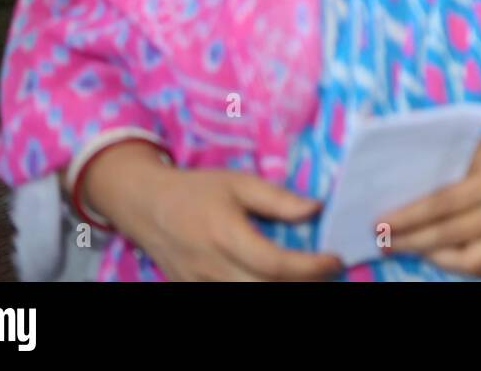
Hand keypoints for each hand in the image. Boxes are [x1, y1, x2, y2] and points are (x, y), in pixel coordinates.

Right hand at [94, 153, 341, 280]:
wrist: (144, 205)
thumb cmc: (196, 190)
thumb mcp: (239, 183)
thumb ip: (279, 199)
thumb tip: (316, 209)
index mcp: (225, 234)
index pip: (275, 264)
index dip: (311, 267)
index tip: (335, 259)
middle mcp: (212, 266)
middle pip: (266, 289)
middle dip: (304, 284)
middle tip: (328, 271)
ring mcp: (200, 284)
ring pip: (249, 297)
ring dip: (284, 289)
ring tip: (306, 275)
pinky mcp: (193, 291)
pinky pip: (231, 296)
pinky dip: (259, 289)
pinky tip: (277, 279)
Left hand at [381, 111, 480, 277]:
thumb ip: (450, 169)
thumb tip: (407, 194)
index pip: (445, 203)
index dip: (410, 217)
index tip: (381, 222)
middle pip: (453, 235)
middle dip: (412, 240)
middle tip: (384, 240)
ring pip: (471, 261)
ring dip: (433, 257)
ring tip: (410, 248)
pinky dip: (459, 264)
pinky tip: (438, 253)